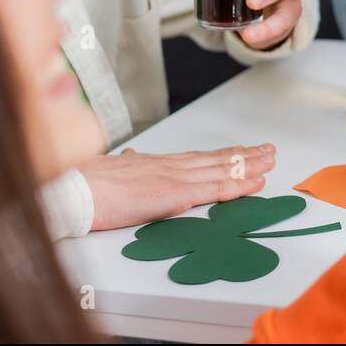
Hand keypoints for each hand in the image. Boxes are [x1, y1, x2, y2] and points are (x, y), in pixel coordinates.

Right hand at [84, 144, 276, 230]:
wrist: (74, 188)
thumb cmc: (86, 184)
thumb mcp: (112, 170)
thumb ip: (128, 165)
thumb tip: (132, 156)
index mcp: (157, 163)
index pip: (198, 158)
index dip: (223, 155)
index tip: (241, 151)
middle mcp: (171, 166)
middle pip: (217, 159)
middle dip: (245, 156)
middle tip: (269, 151)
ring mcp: (175, 178)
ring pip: (222, 170)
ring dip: (250, 166)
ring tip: (271, 161)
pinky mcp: (175, 194)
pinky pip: (215, 189)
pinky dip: (239, 185)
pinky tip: (255, 184)